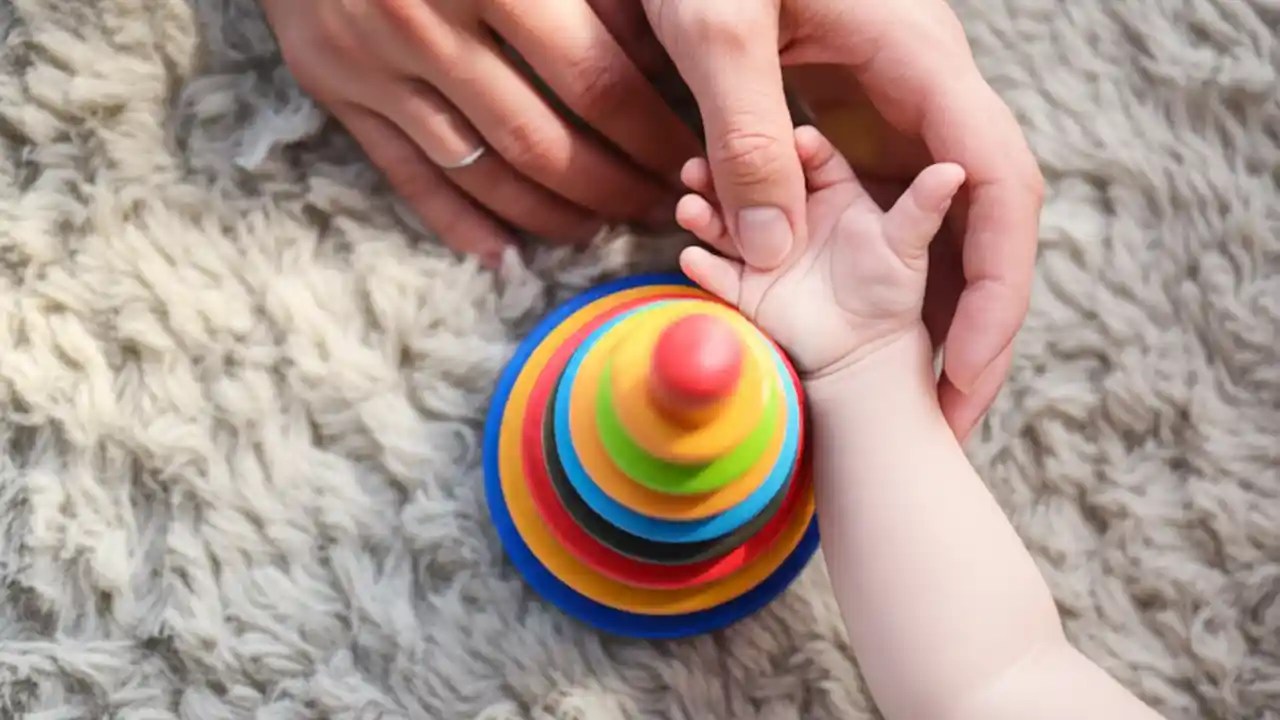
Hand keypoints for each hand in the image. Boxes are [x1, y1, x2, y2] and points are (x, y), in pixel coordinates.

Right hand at [261, 0, 699, 264]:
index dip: (652, 136)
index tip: (692, 165)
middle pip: (544, 143)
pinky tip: (503, 254)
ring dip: (549, 215)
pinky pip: (405, 174)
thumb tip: (664, 49)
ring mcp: (373, 63)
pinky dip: (457, 222)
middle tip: (656, 210)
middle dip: (613, 188)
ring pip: (481, 171)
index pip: (597, 83)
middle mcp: (429, 25)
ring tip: (597, 231)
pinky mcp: (332, 85)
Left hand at [643, 0, 1044, 438]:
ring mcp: (891, 101)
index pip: (998, 188)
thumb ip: (745, 134)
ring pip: (935, 217)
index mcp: (921, 63)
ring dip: (932, 305)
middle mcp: (922, 87)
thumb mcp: (717, 29)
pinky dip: (882, 266)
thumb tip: (777, 250)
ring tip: (915, 392)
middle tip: (949, 414)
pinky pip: (882, 202)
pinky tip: (857, 322)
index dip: (996, 292)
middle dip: (971, 321)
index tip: (969, 376)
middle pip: (981, 218)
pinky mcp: (851, 112)